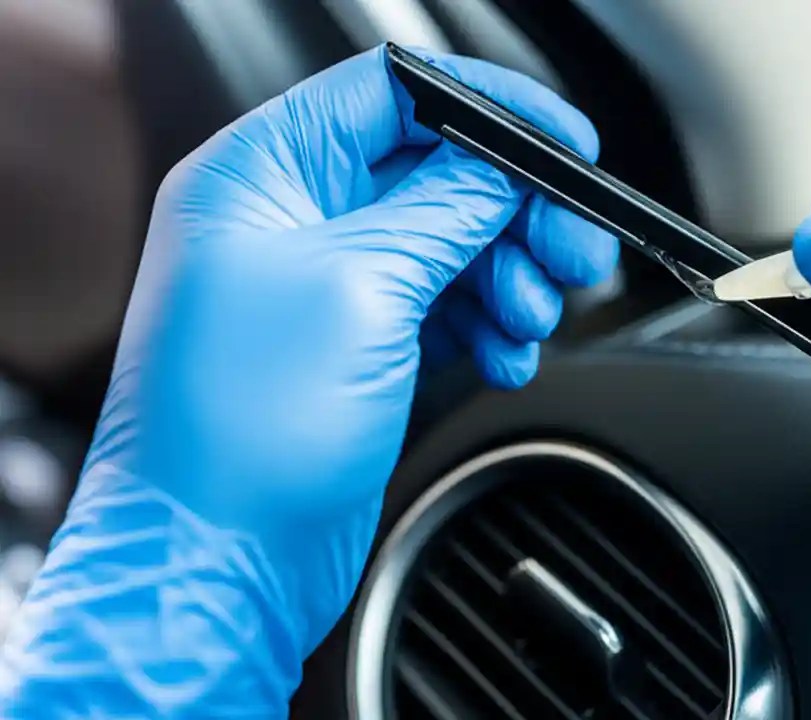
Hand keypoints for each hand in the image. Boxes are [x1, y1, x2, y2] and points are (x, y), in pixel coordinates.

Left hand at [0, 46, 615, 714]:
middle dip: (518, 208)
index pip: (394, 94)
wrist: (217, 565)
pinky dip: (491, 324)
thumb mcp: (360, 290)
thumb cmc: (242, 434)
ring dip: (512, 274)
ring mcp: (330, 286)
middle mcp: (294, 221)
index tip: (564, 143)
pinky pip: (450, 306)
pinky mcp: (362, 346)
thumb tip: (501, 169)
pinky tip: (506, 354)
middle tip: (571, 249)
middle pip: (440, 171)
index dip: (492, 109)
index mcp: (263, 175)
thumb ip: (444, 211)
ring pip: (456, 241)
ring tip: (528, 318)